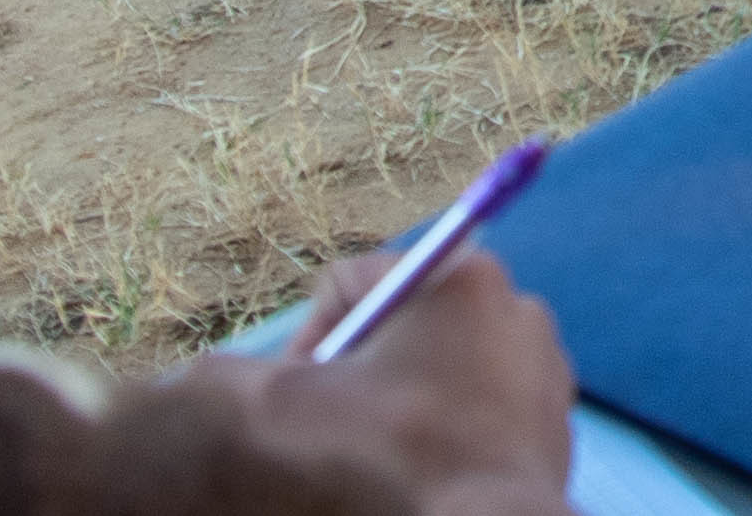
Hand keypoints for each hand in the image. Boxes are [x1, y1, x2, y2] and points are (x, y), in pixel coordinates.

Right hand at [187, 247, 576, 515]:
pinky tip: (420, 475)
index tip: (300, 397)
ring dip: (395, 408)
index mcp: (459, 276)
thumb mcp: (280, 411)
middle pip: (396, 327)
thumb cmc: (388, 464)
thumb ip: (226, 378)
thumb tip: (199, 377)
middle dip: (354, 376)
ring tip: (378, 459)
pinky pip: (476, 411)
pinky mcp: (552, 422)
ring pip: (436, 372)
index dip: (306, 341)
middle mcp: (513, 306)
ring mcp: (541, 367)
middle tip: (335, 431)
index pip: (348, 283)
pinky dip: (442, 436)